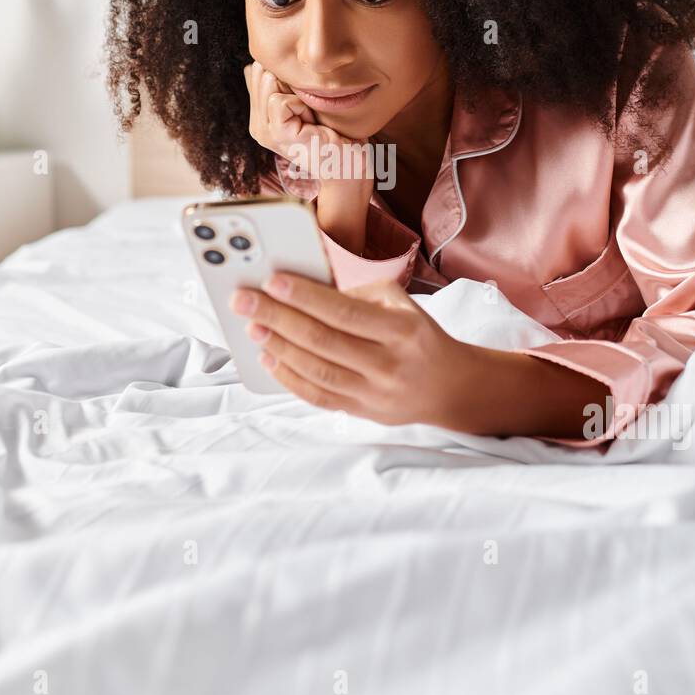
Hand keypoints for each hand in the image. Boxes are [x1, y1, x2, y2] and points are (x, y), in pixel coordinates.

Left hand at [228, 269, 473, 427]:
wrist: (449, 386)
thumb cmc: (419, 337)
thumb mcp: (403, 305)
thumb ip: (359, 294)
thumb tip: (307, 289)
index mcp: (402, 331)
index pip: (345, 312)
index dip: (306, 296)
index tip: (272, 281)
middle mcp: (388, 364)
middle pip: (323, 340)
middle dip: (278, 317)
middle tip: (245, 300)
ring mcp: (373, 394)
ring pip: (316, 371)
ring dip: (278, 347)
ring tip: (253, 326)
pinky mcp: (361, 413)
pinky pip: (318, 397)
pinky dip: (289, 378)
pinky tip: (269, 357)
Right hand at [243, 60, 373, 197]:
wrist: (348, 167)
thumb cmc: (335, 136)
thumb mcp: (307, 104)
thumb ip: (285, 86)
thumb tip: (263, 62)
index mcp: (260, 116)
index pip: (257, 72)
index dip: (286, 77)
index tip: (305, 103)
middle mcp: (257, 125)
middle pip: (260, 73)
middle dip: (290, 83)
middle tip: (309, 111)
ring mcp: (263, 132)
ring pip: (268, 83)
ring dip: (296, 94)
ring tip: (310, 118)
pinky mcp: (275, 135)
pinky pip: (278, 102)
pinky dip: (298, 105)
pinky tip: (309, 121)